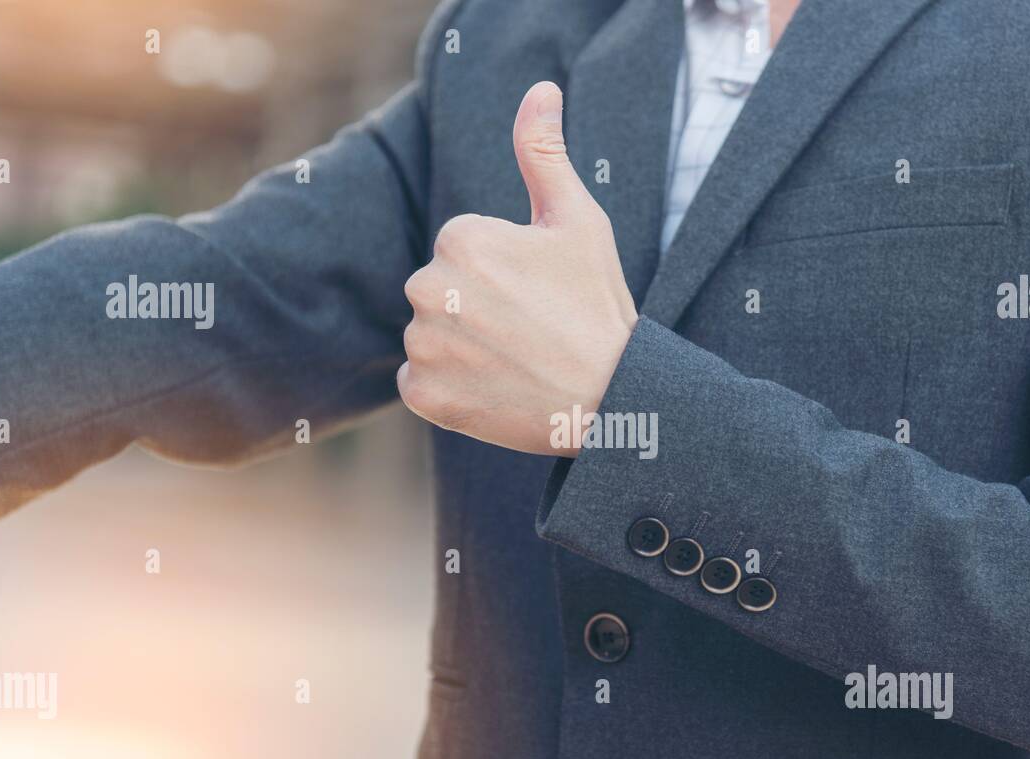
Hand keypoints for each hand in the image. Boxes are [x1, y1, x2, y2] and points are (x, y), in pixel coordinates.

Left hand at [398, 81, 638, 455]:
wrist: (611, 398)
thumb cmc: (598, 306)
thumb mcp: (580, 221)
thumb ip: (544, 153)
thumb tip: (540, 90)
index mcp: (460, 238)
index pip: (462, 249)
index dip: (504, 272)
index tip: (540, 296)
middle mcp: (428, 286)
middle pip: (439, 291)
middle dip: (475, 308)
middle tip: (531, 331)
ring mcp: (424, 345)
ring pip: (429, 336)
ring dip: (462, 348)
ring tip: (515, 362)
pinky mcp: (424, 394)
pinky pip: (419, 382)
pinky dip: (449, 389)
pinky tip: (493, 389)